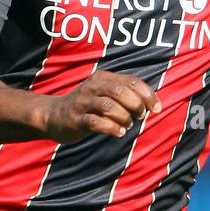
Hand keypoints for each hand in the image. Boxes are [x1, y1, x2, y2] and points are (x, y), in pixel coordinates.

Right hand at [42, 71, 160, 143]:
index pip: (131, 81)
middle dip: (136, 105)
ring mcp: (83, 103)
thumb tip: (150, 105)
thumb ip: (125, 95)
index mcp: (103, 78)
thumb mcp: (104, 93)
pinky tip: (118, 132)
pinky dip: (112, 128)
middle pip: (121, 91)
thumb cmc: (86, 106)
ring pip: (109, 106)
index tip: (157, 108)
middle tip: (140, 116)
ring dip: (124, 118)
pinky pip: (96, 122)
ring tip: (127, 125)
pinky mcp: (76, 119)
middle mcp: (93, 87)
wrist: (52, 115)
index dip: (148, 95)